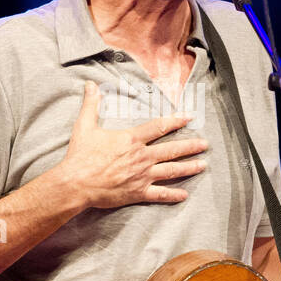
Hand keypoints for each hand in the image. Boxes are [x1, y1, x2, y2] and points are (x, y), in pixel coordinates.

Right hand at [57, 80, 208, 208]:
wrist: (76, 183)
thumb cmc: (81, 156)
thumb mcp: (84, 126)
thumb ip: (91, 105)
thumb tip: (90, 84)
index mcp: (131, 139)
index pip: (158, 127)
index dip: (176, 121)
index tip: (189, 118)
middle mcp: (141, 157)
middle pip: (171, 150)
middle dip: (190, 146)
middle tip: (205, 144)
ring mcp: (142, 176)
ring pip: (171, 170)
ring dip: (188, 167)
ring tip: (202, 165)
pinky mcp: (138, 192)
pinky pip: (160, 194)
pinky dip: (173, 195)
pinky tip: (184, 195)